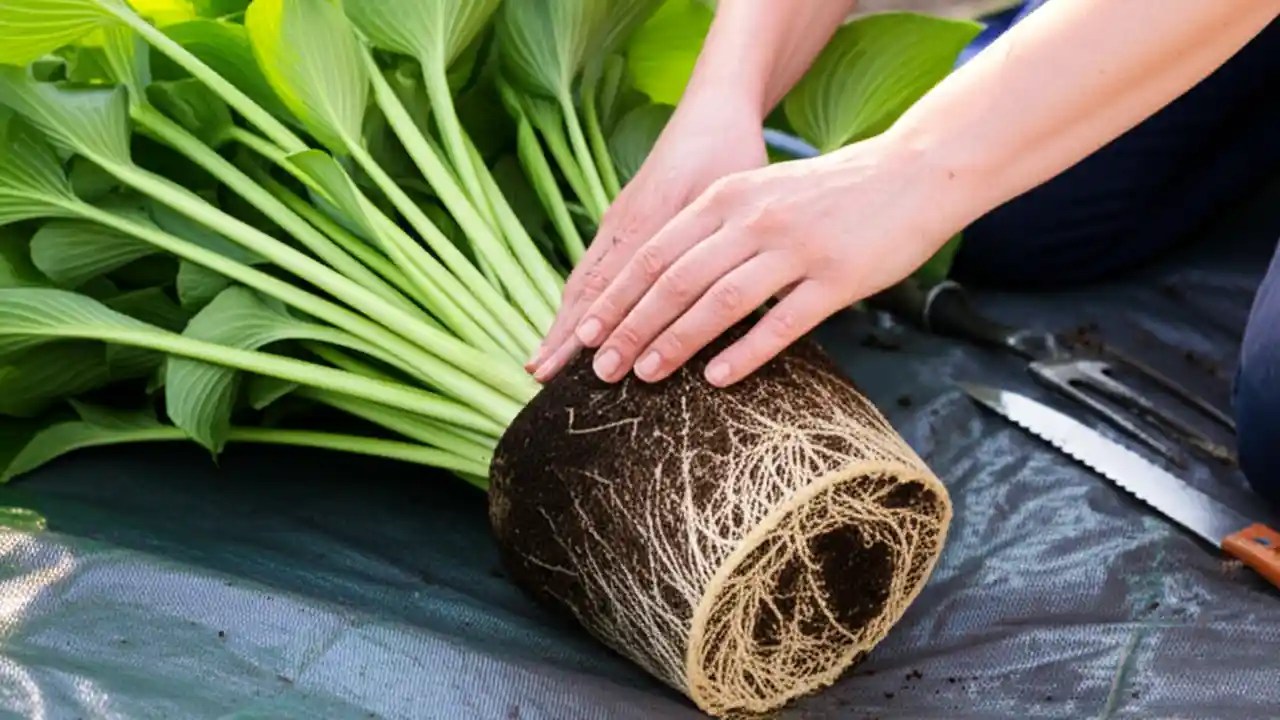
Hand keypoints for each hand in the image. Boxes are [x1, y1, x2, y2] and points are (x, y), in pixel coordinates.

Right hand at [528, 97, 768, 380]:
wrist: (713, 111)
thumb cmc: (732, 156)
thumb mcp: (731, 199)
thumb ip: (716, 248)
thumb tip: (718, 306)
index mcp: (648, 221)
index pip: (608, 287)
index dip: (587, 329)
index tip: (568, 366)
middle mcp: (623, 225)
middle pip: (585, 289)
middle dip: (561, 335)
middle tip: (538, 375)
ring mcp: (617, 222)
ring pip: (583, 280)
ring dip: (563, 322)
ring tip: (541, 361)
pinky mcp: (620, 219)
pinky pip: (591, 266)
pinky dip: (578, 300)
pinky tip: (572, 324)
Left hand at [564, 135, 972, 386]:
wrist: (915, 171)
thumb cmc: (833, 191)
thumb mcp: (764, 191)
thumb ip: (718, 225)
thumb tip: (666, 275)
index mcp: (729, 196)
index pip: (656, 251)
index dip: (619, 295)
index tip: (589, 331)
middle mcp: (754, 218)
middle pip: (676, 280)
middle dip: (633, 327)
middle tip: (603, 368)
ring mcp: (796, 248)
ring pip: (719, 302)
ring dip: (676, 342)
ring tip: (646, 376)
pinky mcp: (836, 278)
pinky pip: (781, 322)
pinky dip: (744, 352)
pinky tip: (717, 379)